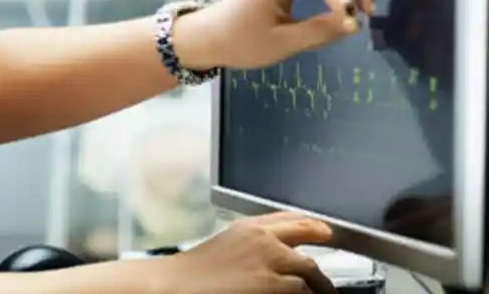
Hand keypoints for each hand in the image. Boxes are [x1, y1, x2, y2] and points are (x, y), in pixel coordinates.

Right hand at [157, 212, 335, 293]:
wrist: (176, 286)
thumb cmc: (192, 273)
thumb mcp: (224, 246)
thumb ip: (251, 244)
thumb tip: (273, 253)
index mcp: (249, 227)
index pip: (292, 217)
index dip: (313, 224)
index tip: (324, 230)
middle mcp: (265, 241)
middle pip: (308, 241)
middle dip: (322, 261)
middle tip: (327, 276)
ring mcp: (273, 265)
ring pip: (311, 272)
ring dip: (318, 286)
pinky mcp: (277, 287)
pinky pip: (304, 291)